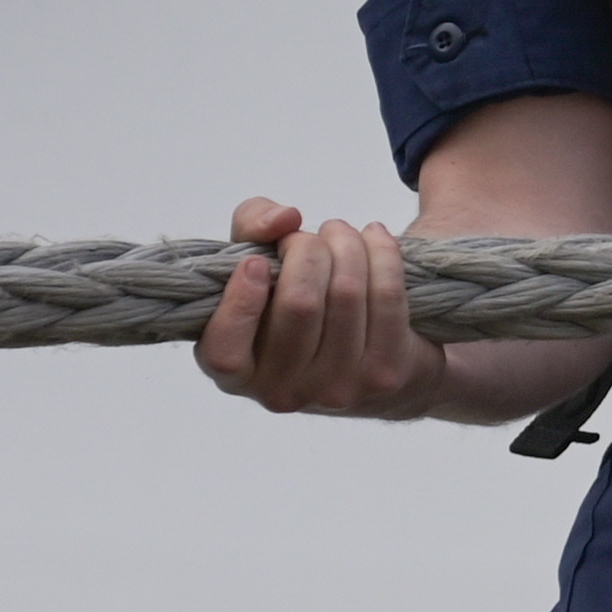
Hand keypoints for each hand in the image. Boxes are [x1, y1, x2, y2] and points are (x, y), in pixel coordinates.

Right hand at [197, 196, 449, 416]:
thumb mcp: (256, 262)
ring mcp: (337, 389)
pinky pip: (387, 297)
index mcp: (238, 374)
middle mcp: (283, 392)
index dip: (241, 301)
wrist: (370, 348)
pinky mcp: (385, 373)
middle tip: (307, 237)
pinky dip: (383, 253)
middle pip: (299, 304)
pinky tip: (373, 237)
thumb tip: (283, 220)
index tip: (257, 261)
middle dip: (307, 250)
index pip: (224, 353)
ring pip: (345, 294)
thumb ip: (250, 228)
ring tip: (340, 233)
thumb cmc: (294, 298)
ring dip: (346, 244)